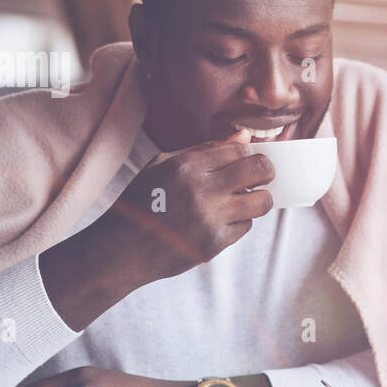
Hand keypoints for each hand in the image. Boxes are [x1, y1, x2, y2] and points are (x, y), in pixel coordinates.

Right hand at [100, 135, 275, 283]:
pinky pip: (246, 226)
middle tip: (261, 175)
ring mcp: (209, 219)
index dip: (248, 153)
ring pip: (261, 202)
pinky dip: (240, 221)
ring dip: (259, 198)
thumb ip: (205, 149)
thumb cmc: (142, 202)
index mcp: (185, 166)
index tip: (247, 160)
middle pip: (259, 170)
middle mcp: (200, 190)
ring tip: (246, 198)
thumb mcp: (162, 165)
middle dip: (266, 170)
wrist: (121, 250)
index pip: (238, 150)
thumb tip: (244, 136)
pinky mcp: (214, 243)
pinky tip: (223, 219)